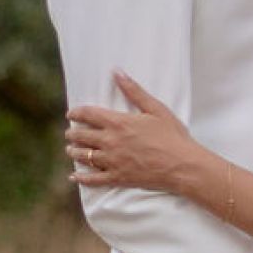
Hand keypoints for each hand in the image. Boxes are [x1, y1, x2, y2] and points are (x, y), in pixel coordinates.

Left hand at [66, 74, 197, 195]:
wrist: (182, 165)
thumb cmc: (172, 136)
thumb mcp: (155, 109)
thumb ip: (134, 91)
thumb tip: (117, 72)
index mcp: (118, 123)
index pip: (88, 114)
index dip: (76, 113)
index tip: (71, 114)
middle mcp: (110, 142)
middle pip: (82, 136)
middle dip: (73, 133)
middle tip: (70, 133)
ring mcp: (113, 161)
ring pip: (84, 157)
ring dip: (74, 152)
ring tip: (70, 150)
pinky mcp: (118, 178)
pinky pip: (93, 180)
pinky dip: (81, 178)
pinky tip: (74, 177)